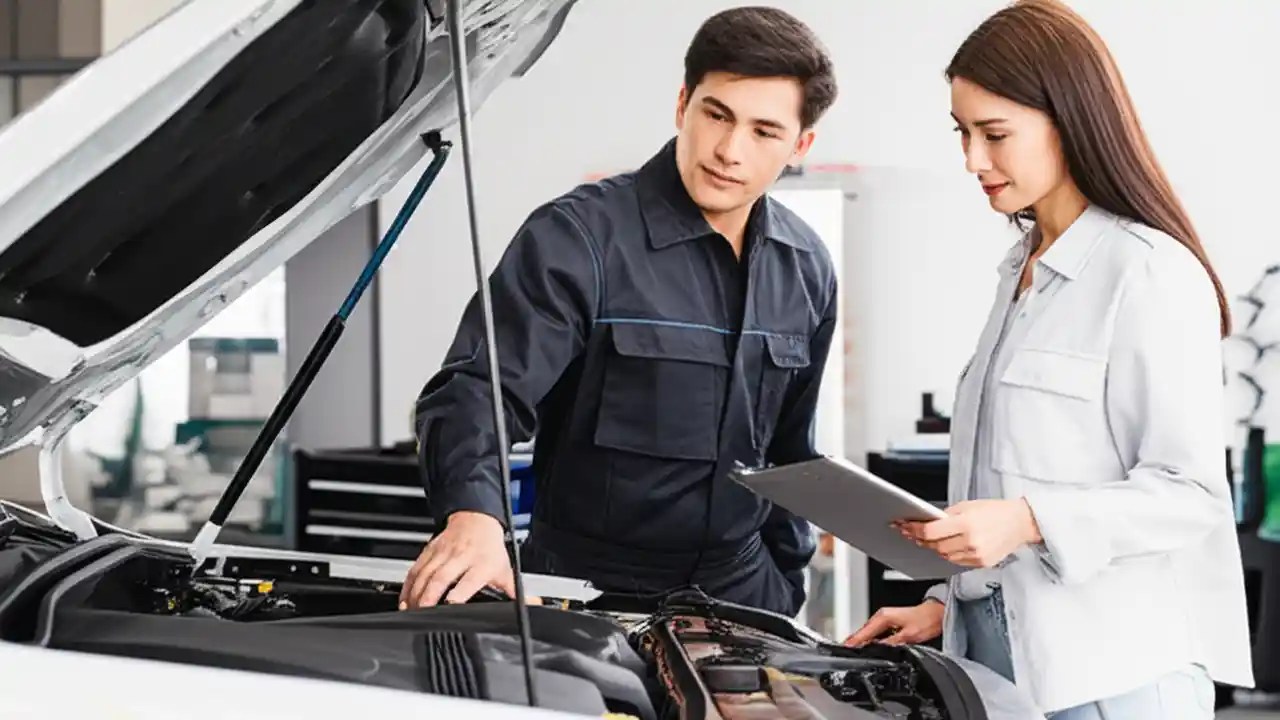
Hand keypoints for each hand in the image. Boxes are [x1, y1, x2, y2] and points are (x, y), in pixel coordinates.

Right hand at [399, 511, 514, 608]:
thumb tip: (531, 604)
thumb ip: (515, 592)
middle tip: (422, 615)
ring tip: (410, 611)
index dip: (458, 594)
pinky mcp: (429, 551)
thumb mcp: (505, 570)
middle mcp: (460, 558)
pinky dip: (408, 585)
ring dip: (415, 593)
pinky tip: (405, 599)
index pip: (468, 580)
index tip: (450, 606)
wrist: (476, 519)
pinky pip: (415, 569)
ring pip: (425, 574)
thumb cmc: (490, 549)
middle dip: (429, 597)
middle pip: (441, 578)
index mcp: (481, 564)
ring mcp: (443, 554)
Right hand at [843, 600, 942, 646]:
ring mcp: (885, 617)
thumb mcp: (909, 635)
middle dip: (854, 640)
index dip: (854, 641)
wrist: (937, 612)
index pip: (864, 632)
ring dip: (861, 639)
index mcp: (884, 617)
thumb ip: (892, 643)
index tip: (846, 648)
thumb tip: (879, 649)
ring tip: (853, 648)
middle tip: (844, 650)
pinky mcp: (890, 621)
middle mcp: (882, 616)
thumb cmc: (925, 620)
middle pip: (863, 631)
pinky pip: (875, 630)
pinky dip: (869, 637)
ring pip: (869, 630)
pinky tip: (869, 643)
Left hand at [897, 498, 1041, 567]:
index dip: (913, 530)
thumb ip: (946, 516)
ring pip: (944, 556)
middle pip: (935, 546)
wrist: (1020, 522)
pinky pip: (956, 562)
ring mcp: (976, 555)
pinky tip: (945, 547)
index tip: (903, 527)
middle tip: (910, 534)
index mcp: (965, 523)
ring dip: (933, 548)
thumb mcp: (967, 506)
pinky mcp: (981, 563)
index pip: (930, 531)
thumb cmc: (995, 511)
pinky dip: (948, 555)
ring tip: (926, 540)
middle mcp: (970, 541)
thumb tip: (927, 522)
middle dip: (920, 539)